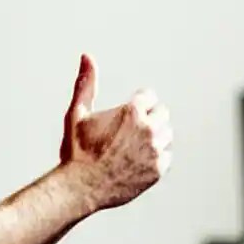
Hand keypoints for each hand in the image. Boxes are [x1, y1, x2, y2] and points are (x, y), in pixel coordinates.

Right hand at [59, 53, 172, 210]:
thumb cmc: (77, 150)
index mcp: (132, 111)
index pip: (149, 96)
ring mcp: (155, 150)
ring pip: (167, 135)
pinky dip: (155, 158)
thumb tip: (87, 56)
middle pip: (162, 113)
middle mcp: (148, 129)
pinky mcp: (158, 170)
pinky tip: (136, 161)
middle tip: (129, 131)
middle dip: (149, 118)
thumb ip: (86, 83)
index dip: (136, 104)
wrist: (81, 187)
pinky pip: (166, 156)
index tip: (126, 115)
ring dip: (154, 137)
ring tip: (131, 147)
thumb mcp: (78, 113)